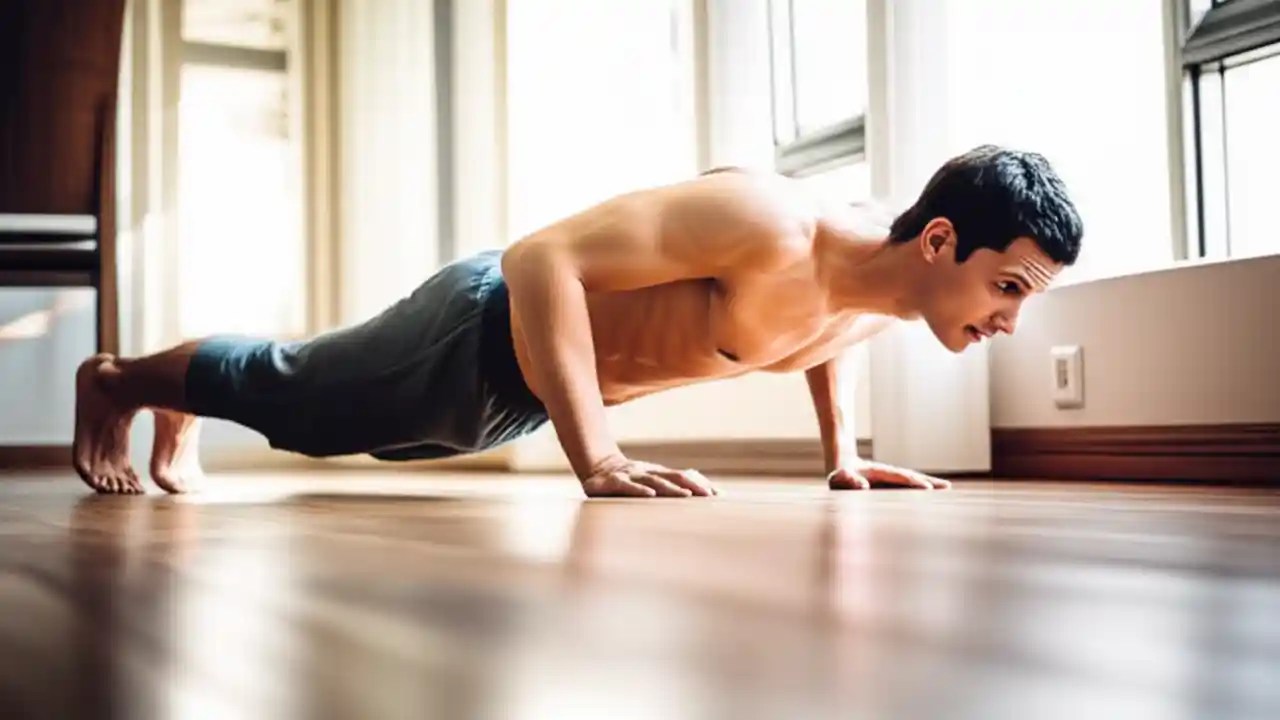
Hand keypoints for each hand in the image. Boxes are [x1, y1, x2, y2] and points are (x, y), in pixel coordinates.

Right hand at [582, 457, 717, 497]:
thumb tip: (702, 492)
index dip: (699, 484)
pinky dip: (639, 490)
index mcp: (658, 473)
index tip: (716, 496)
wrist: (597, 466)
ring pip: (653, 481)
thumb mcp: (650, 481)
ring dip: (670, 488)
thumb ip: (671, 486)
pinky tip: (650, 495)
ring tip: (685, 495)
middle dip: (692, 486)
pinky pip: (627, 486)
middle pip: (673, 477)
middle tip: (707, 496)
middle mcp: (647, 472)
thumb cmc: (629, 480)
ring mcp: (630, 475)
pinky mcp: (613, 482)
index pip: (683, 477)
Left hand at [828, 459, 951, 490]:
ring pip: (913, 479)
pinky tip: (935, 490)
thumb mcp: (840, 476)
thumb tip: (863, 486)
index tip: (927, 488)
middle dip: (927, 482)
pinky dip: (922, 486)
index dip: (913, 482)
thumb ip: (848, 479)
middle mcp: (889, 473)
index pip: (899, 477)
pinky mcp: (892, 482)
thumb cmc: (840, 473)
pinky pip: (909, 485)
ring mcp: (892, 477)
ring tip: (947, 487)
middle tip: (945, 487)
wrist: (841, 461)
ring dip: (929, 483)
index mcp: (879, 472)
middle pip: (911, 477)